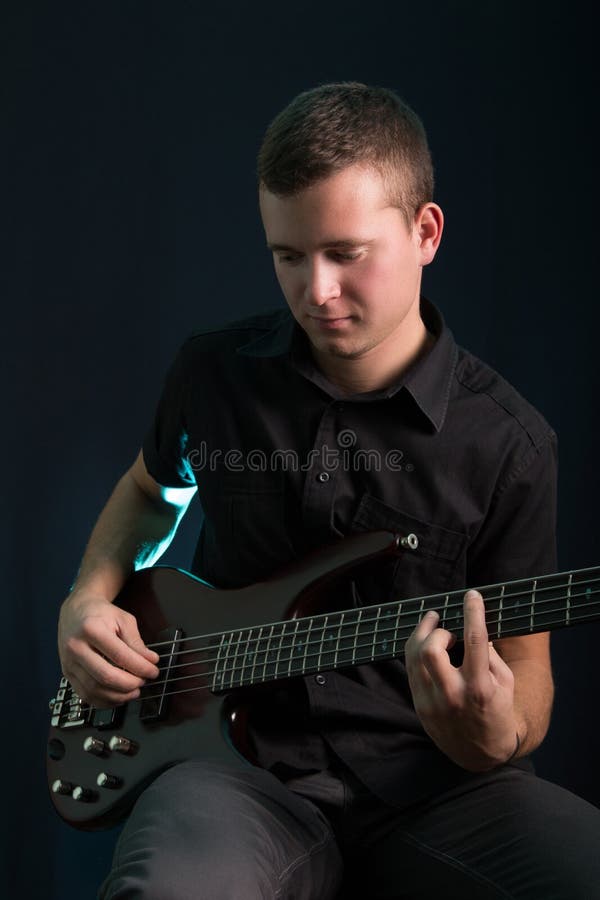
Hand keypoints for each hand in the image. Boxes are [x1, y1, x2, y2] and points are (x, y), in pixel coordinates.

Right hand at [58, 590, 159, 707]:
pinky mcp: (67, 674)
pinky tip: (118, 697)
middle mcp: (75, 647)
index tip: (153, 670)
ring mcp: (68, 663)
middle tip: (144, 681)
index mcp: (91, 629)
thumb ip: (136, 642)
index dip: (140, 667)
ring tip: (134, 691)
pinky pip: (85, 695)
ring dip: (118, 696)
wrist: (76, 611)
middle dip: (130, 684)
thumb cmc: (101, 614)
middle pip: (106, 676)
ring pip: (94, 690)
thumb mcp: (123, 619)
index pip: (120, 656)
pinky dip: (104, 701)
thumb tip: (150, 661)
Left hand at [404, 589, 517, 770]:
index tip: (472, 595)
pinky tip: (426, 644)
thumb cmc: (497, 711)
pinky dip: (417, 651)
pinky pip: (410, 669)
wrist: (480, 753)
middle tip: (447, 627)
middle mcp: (453, 695)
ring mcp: (432, 702)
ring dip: (422, 634)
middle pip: (431, 649)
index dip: (473, 612)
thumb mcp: (505, 682)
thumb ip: (490, 654)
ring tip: (434, 625)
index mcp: (480, 688)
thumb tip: (474, 627)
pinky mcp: (419, 706)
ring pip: (414, 657)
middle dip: (438, 630)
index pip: (475, 640)